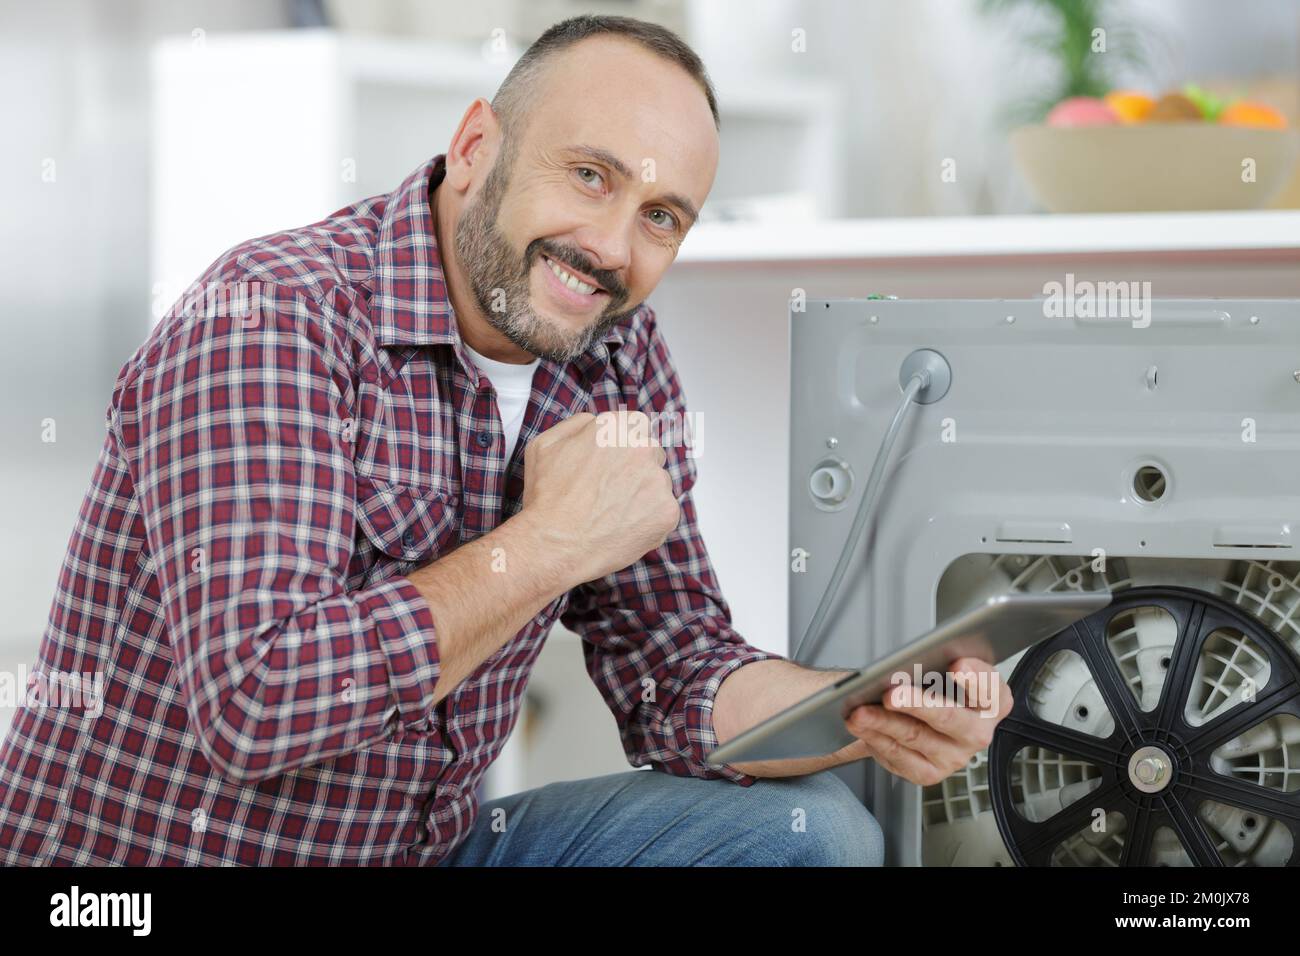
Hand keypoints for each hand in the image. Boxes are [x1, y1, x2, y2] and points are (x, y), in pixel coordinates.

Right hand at [519, 410, 679, 584]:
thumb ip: (576, 424)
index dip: (624, 446)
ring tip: (612, 514)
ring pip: (658, 483)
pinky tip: (622, 529)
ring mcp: (658, 479)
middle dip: (636, 469)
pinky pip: (663, 512)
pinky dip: (648, 521)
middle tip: (611, 492)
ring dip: (643, 495)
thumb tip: (595, 422)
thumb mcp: (544, 444)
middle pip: (651, 452)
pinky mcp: (668, 511)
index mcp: (616, 427)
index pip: (636, 425)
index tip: (613, 465)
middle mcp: (642, 447)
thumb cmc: (546, 497)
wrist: (555, 546)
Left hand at [843, 657, 1013, 786]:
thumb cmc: (934, 684)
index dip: (974, 678)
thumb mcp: (942, 666)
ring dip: (882, 722)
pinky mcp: (929, 773)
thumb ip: (936, 661)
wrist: (917, 715)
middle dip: (917, 704)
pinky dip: (876, 739)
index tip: (956, 665)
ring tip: (859, 711)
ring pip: (915, 737)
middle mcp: (977, 732)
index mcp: (992, 701)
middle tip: (891, 694)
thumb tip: (906, 661)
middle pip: (949, 718)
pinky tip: (861, 726)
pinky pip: (898, 757)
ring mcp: (954, 757)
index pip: (990, 690)